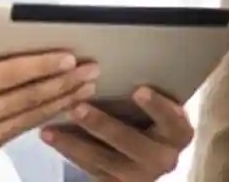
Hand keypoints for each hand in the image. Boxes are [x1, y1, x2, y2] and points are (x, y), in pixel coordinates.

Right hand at [0, 29, 98, 157]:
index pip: (7, 75)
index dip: (41, 65)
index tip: (68, 55)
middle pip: (26, 98)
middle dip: (62, 83)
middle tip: (90, 69)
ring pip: (29, 117)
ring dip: (61, 101)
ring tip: (87, 86)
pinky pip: (20, 129)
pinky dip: (45, 116)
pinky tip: (63, 104)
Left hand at [41, 86, 193, 180]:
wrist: (144, 154)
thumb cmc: (147, 114)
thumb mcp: (154, 106)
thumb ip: (144, 90)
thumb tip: (113, 57)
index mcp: (178, 134)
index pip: (174, 122)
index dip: (158, 107)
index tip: (139, 90)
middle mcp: (163, 159)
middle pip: (133, 143)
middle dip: (103, 126)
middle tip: (78, 107)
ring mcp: (138, 175)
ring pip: (105, 160)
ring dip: (75, 142)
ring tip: (51, 127)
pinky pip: (91, 169)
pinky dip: (68, 151)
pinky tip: (50, 135)